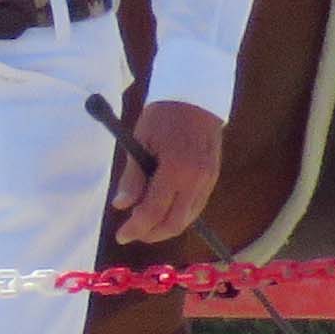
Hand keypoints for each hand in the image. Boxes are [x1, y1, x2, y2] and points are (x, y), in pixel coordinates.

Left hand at [112, 99, 224, 245]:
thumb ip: (132, 177)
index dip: (136, 228)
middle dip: (151, 234)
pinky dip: (179, 215)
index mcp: (176, 169)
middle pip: (174, 223)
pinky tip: (163, 211)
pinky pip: (196, 207)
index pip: (154, 211)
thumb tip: (121, 206)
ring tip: (145, 222)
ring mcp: (208, 180)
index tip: (121, 235)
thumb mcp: (139, 142)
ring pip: (188, 218)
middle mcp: (196, 180)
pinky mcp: (213, 178)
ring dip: (165, 227)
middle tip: (132, 232)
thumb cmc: (163, 116)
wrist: (196, 98)